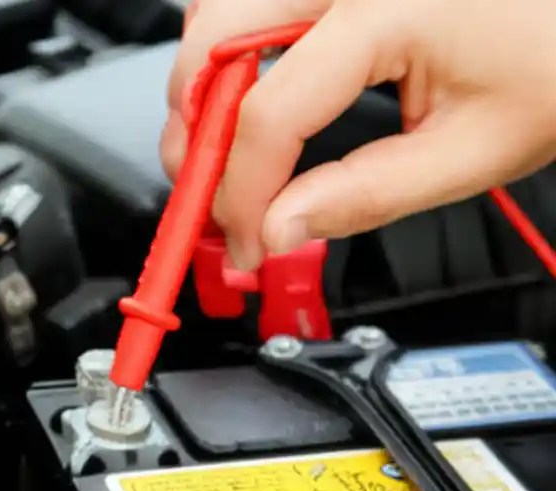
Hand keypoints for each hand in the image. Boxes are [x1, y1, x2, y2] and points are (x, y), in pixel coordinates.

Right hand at [160, 0, 555, 269]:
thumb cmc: (554, 56)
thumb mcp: (477, 149)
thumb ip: (368, 194)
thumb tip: (279, 229)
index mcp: (388, 9)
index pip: (269, 113)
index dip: (239, 193)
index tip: (243, 246)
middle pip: (211, 44)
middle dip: (191, 132)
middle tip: (202, 199)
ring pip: (215, 14)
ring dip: (198, 87)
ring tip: (219, 155)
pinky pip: (244, 2)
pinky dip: (224, 52)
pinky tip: (241, 98)